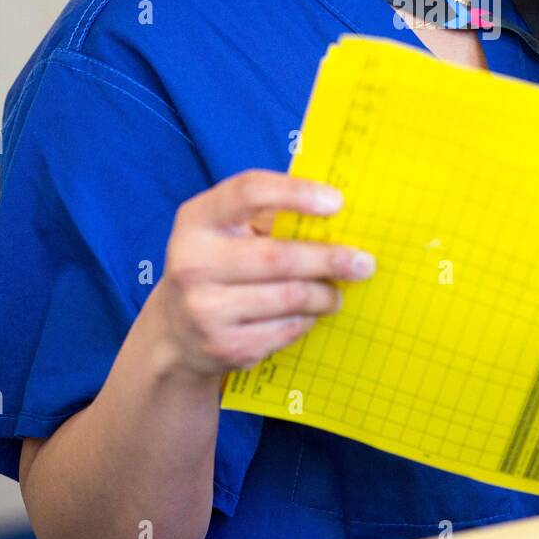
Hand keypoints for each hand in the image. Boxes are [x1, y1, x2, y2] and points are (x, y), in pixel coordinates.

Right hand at [150, 170, 375, 379]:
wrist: (175, 330)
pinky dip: (306, 320)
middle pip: (279, 256)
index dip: (296, 194)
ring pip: (289, 297)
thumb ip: (271, 213)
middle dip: (329, 259)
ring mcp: (204, 308)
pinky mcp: (223, 345)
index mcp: (198, 219)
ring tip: (337, 292)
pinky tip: (309, 314)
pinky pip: (285, 329)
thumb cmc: (219, 263)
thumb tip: (338, 210)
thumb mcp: (229, 229)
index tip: (337, 202)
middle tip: (363, 262)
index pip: (248, 192)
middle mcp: (192, 262)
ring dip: (324, 294)